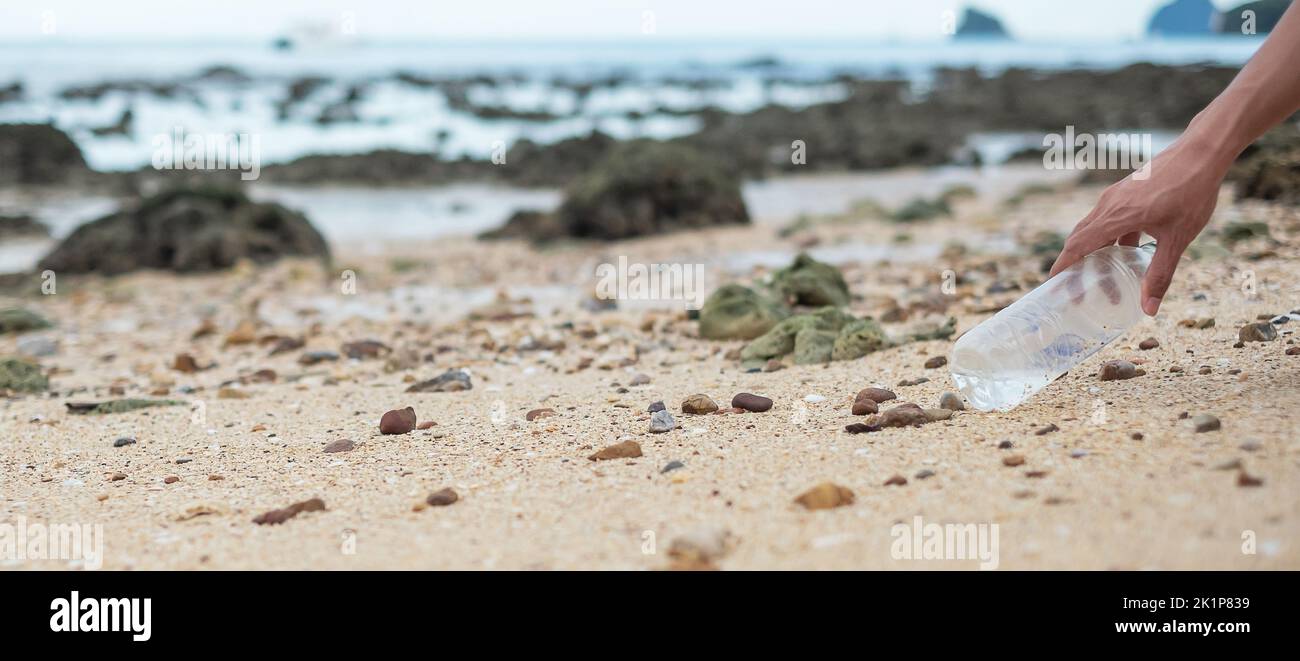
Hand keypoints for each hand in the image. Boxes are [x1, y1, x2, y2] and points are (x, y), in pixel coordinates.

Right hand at [1048, 138, 1227, 315]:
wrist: (1202, 152)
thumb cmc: (1191, 192)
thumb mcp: (1178, 238)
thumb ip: (1161, 274)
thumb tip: (1149, 309)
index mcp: (1116, 216)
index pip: (1078, 245)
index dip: (1063, 266)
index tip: (1052, 284)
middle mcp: (1109, 204)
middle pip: (1080, 236)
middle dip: (1075, 263)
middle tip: (1075, 286)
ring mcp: (1117, 195)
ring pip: (1094, 227)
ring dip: (1094, 251)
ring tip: (1102, 273)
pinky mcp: (1127, 190)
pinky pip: (1108, 217)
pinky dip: (1109, 237)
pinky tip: (1129, 249)